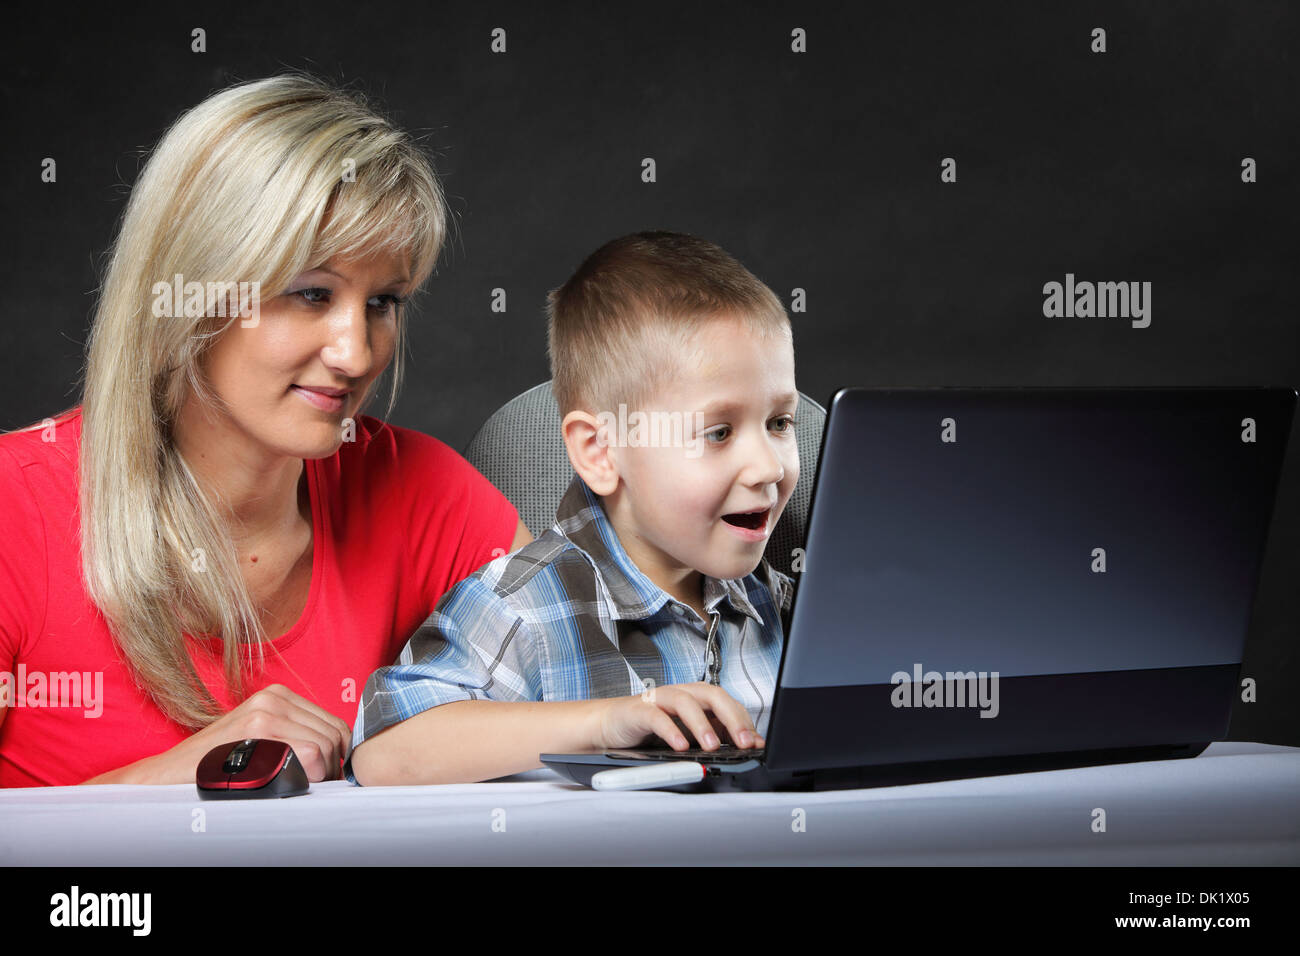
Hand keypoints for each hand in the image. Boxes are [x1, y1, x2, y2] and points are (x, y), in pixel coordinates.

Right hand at [85, 684, 350, 784]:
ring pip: (324, 745)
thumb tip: (336, 755)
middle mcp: (275, 697)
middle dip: (332, 765)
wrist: (171, 773)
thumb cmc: (218, 763)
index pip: (333, 724)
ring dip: (321, 773)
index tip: (327, 775)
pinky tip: (287, 784)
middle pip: (333, 734)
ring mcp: (266, 711)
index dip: (337, 754)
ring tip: (300, 787)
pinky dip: (307, 774)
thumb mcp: (261, 740)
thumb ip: (294, 737)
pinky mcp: (257, 729)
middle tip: (318, 787)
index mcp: (279, 695)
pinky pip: (308, 753)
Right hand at [591, 682, 764, 752]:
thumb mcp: (688, 733)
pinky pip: (656, 717)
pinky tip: (679, 746)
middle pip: (712, 695)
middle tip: (743, 742)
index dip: (744, 721)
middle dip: (731, 718)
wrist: (611, 724)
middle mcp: (681, 693)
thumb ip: (715, 736)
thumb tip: (748, 745)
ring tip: (712, 746)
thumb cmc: (651, 727)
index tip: (755, 742)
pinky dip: (670, 731)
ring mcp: (659, 700)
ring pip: (685, 702)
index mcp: (696, 697)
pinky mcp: (639, 711)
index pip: (727, 703)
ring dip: (701, 725)